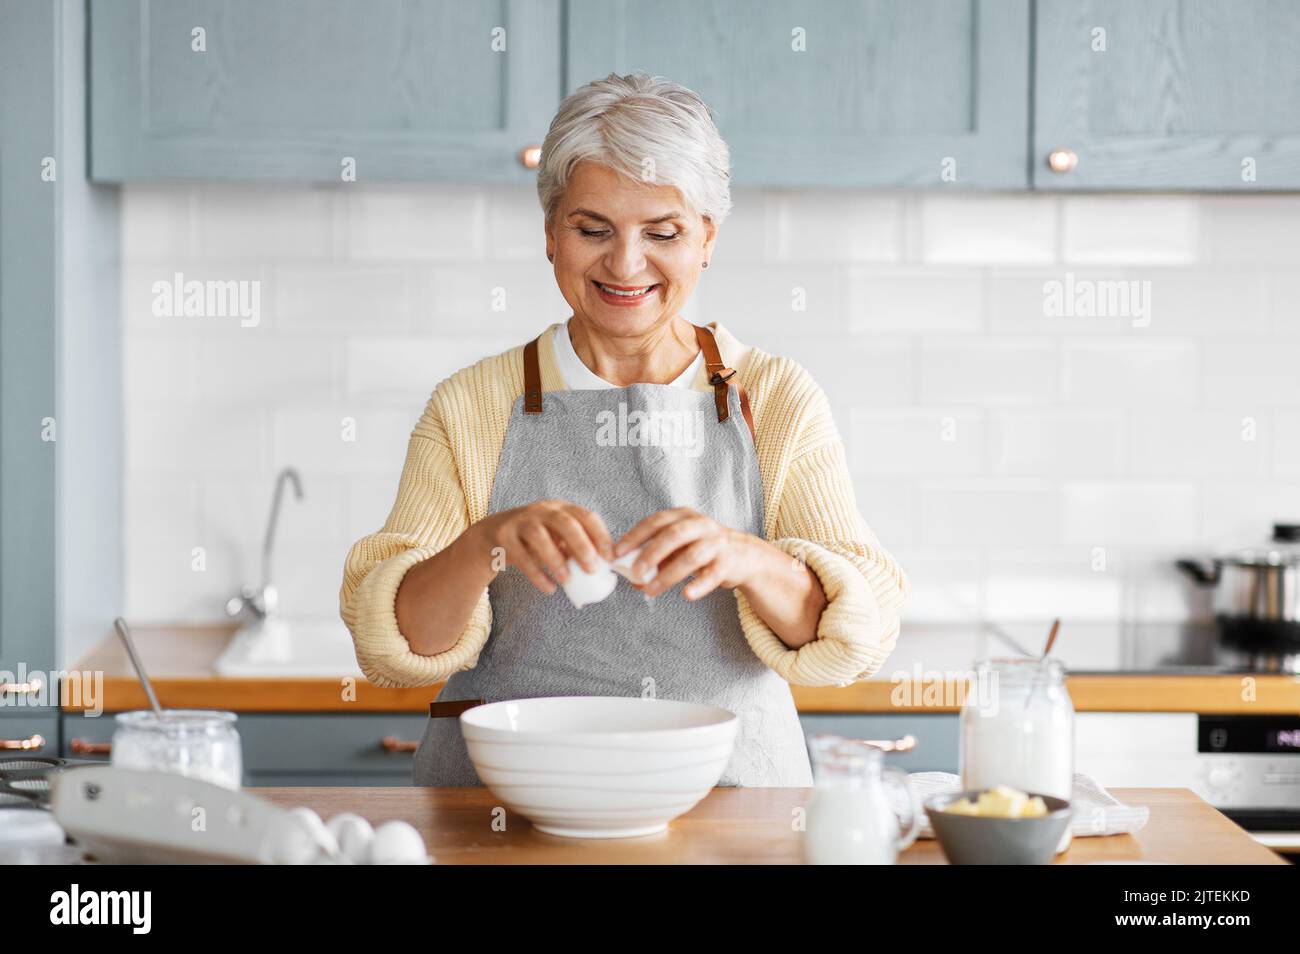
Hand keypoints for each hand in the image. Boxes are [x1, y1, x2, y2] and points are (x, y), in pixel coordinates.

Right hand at [480, 500, 612, 595]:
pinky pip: (521, 556)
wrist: (493, 536)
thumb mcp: (556, 537)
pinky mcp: (504, 537)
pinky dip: (537, 574)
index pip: (585, 516)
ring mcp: (521, 521)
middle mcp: (542, 510)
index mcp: (561, 508)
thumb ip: (575, 547)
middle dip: (581, 545)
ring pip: (539, 537)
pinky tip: (549, 588)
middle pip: (564, 522)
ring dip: (555, 560)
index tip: (610, 557)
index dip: (600, 535)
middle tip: (592, 569)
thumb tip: (603, 567)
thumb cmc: (535, 540)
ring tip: (567, 581)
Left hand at [614, 508, 754, 600]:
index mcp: (683, 516)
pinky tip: (686, 595)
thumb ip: (655, 561)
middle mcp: (700, 524)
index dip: (635, 536)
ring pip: (691, 556)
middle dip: (651, 553)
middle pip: (673, 535)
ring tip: (651, 590)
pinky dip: (699, 585)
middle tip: (634, 572)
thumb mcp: (677, 550)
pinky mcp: (728, 562)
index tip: (617, 553)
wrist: (742, 555)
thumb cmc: (702, 550)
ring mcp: (716, 542)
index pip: (656, 522)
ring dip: (668, 575)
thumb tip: (631, 579)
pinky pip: (712, 574)